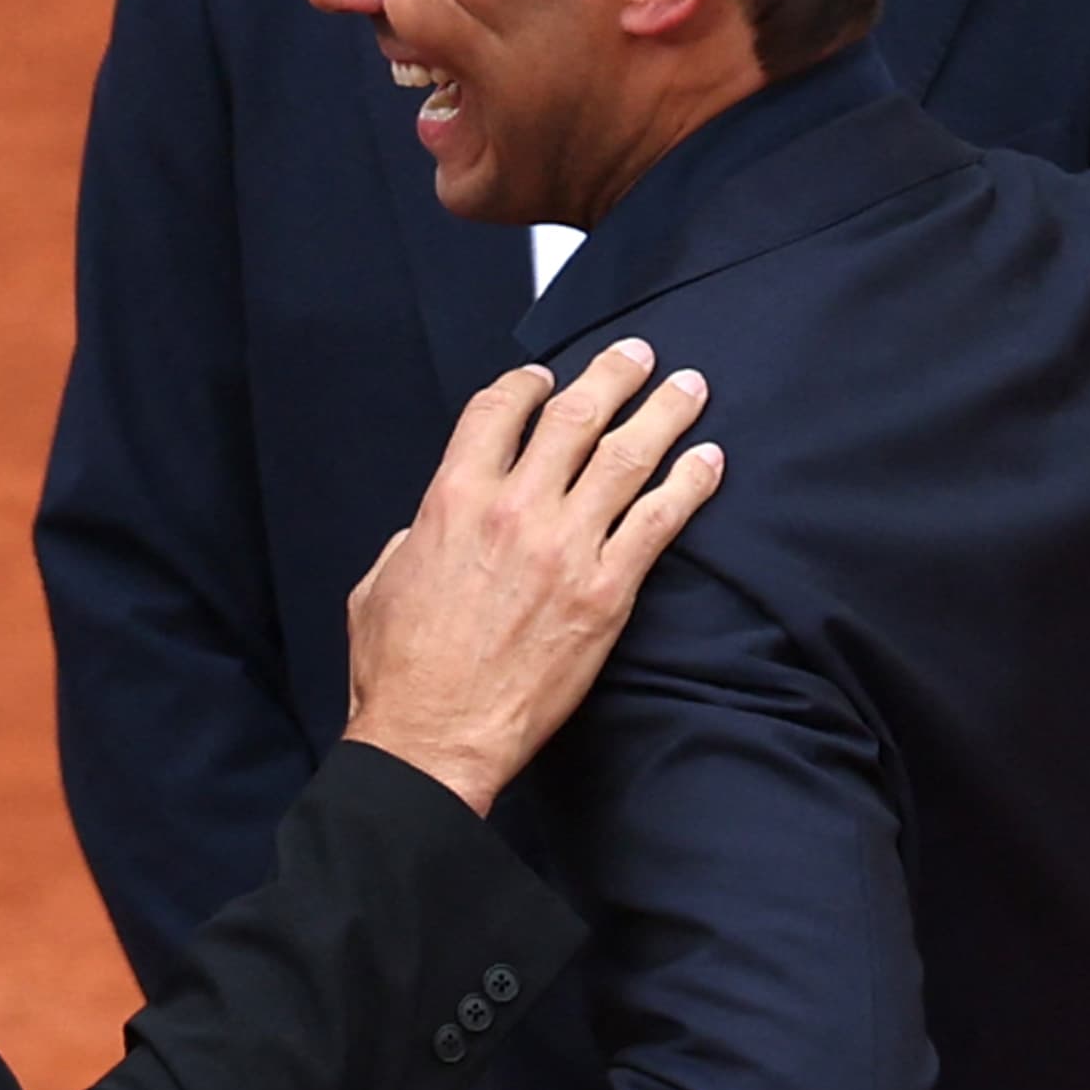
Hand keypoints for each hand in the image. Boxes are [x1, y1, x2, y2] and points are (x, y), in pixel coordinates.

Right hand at [339, 343, 720, 816]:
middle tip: (639, 356)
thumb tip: (431, 527)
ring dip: (663, 413)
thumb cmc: (400, 667)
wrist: (434, 733)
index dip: (528, 384)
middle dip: (612, 376)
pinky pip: (656, 522)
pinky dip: (687, 485)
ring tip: (689, 389)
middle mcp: (514, 510)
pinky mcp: (604, 593)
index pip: (499, 410)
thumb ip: (414, 538)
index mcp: (452, 499)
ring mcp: (564, 548)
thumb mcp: (381, 581)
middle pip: (575, 417)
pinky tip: (708, 463)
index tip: (548, 377)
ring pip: (626, 457)